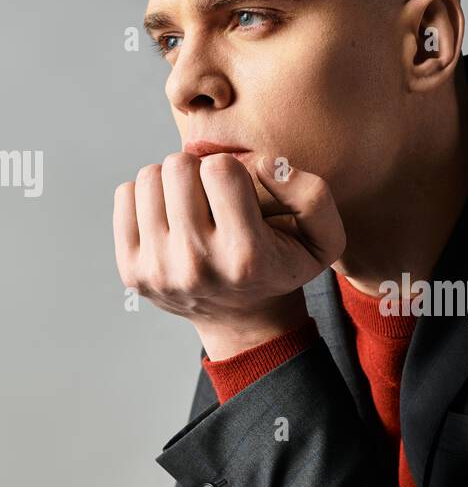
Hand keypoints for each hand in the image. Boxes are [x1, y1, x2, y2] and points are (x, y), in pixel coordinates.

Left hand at [113, 152, 345, 354]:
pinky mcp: (132, 271)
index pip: (220, 168)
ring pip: (150, 177)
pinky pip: (125, 195)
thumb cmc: (281, 266)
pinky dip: (148, 197)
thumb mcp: (323, 239)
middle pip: (178, 167)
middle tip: (212, 197)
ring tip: (192, 207)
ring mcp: (159, 271)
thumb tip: (261, 165)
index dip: (231, 169)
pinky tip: (171, 218)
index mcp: (245, 255)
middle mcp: (198, 266)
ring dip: (173, 183)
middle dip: (199, 171)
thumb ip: (311, 194)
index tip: (238, 191)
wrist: (243, 321)